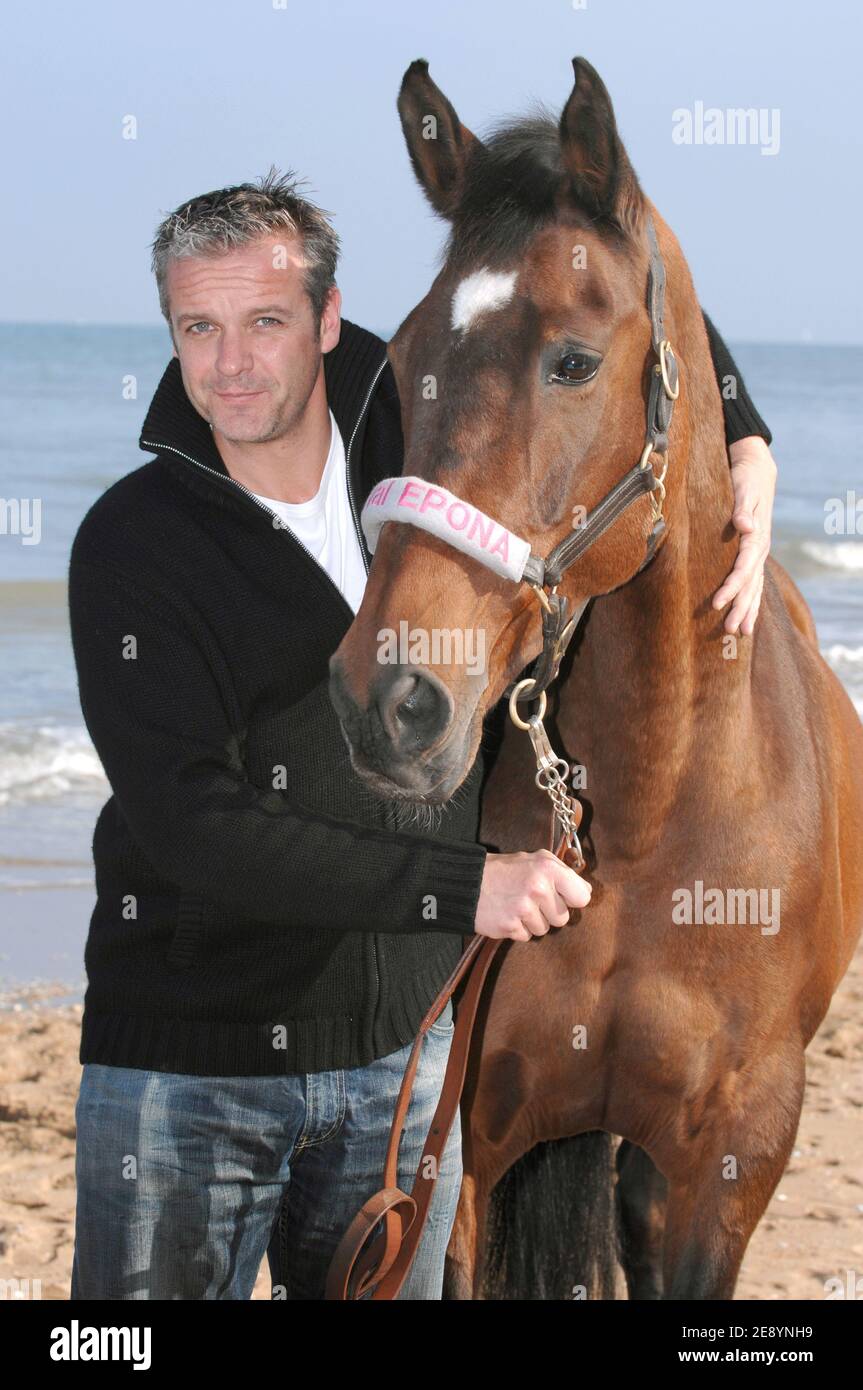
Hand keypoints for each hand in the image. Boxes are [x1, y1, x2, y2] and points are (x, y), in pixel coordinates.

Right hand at [474, 849, 591, 941]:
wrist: (468, 882)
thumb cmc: (504, 870)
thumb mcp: (535, 859)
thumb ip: (562, 872)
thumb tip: (586, 890)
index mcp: (548, 868)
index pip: (582, 897)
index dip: (572, 899)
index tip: (560, 896)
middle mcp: (539, 888)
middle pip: (563, 918)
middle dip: (549, 912)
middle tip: (530, 899)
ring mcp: (524, 908)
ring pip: (544, 930)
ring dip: (532, 922)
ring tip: (517, 905)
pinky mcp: (511, 926)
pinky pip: (526, 936)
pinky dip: (518, 929)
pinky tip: (507, 914)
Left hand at [712, 435, 776, 635]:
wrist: (757, 472)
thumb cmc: (744, 480)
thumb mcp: (743, 489)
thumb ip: (742, 508)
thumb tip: (745, 525)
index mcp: (756, 537)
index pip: (743, 568)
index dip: (731, 587)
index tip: (716, 603)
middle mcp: (760, 548)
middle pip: (751, 584)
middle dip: (740, 608)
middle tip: (729, 630)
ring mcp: (759, 553)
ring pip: (755, 587)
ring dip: (748, 610)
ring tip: (739, 632)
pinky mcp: (754, 554)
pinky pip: (754, 582)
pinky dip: (752, 600)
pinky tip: (746, 617)